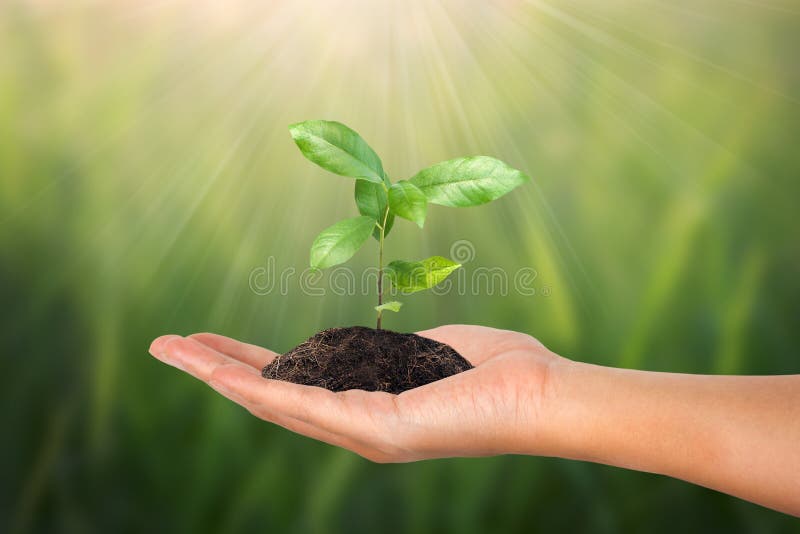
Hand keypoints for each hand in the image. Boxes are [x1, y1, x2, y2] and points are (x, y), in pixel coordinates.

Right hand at [149, 325, 568, 461]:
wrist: (541, 395)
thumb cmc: (494, 372)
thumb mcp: (423, 356)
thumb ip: (385, 357)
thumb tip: (359, 348)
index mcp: (365, 406)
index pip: (292, 384)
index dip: (245, 364)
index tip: (210, 342)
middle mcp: (356, 425)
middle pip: (269, 396)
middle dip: (214, 370)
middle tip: (165, 346)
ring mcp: (363, 430)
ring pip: (274, 400)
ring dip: (219, 374)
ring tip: (174, 351)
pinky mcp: (379, 427)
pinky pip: (307, 403)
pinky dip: (258, 386)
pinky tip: (221, 372)